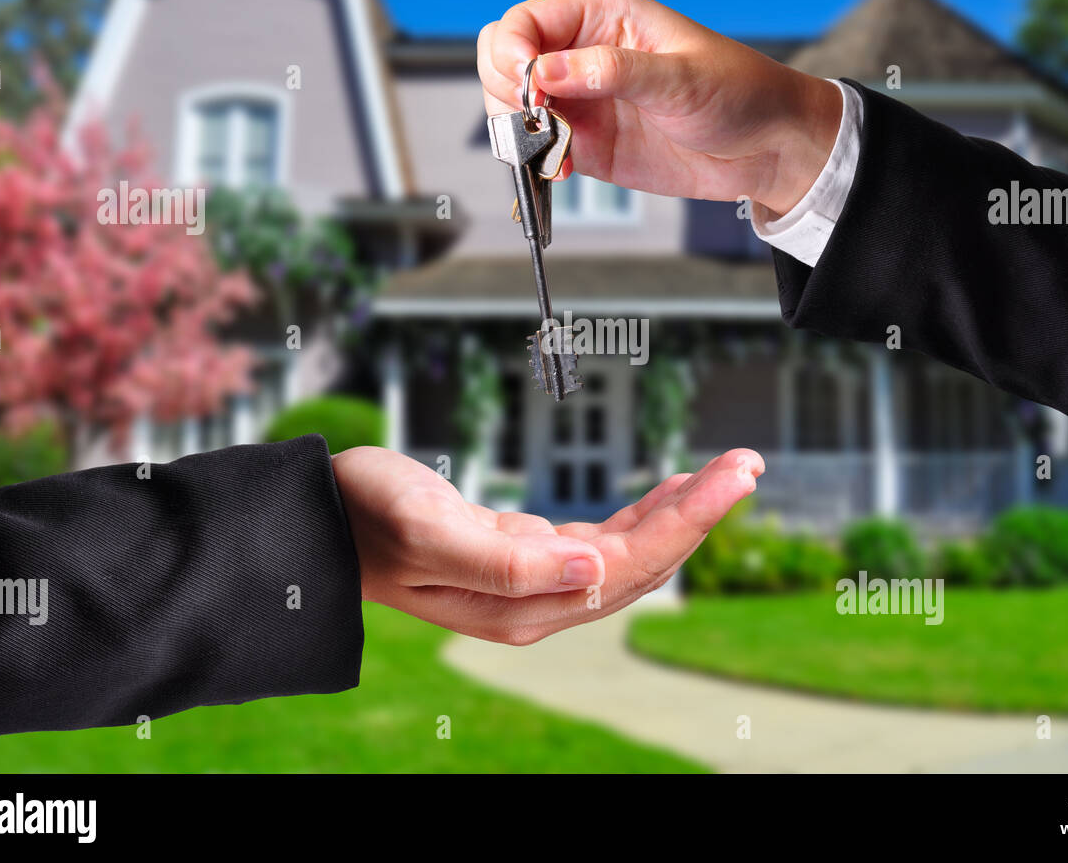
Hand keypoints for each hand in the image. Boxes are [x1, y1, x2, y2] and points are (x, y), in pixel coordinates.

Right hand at [332, 446, 763, 644]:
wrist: (321, 520)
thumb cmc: (364, 516)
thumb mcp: (427, 532)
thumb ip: (508, 564)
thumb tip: (596, 567)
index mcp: (522, 603)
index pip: (630, 565)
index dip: (689, 521)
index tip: (733, 476)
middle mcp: (537, 601)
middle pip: (643, 562)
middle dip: (701, 513)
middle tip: (746, 463)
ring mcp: (534, 583)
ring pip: (631, 551)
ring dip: (681, 512)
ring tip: (726, 471)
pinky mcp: (526, 558)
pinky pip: (605, 540)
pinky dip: (643, 514)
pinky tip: (668, 492)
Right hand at [478, 0, 842, 217]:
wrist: (767, 149)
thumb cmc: (739, 92)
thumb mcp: (679, 77)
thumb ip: (611, 71)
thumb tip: (545, 72)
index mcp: (603, 18)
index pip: (527, 21)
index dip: (513, 50)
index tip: (526, 85)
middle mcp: (583, 57)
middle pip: (506, 62)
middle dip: (508, 92)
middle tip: (537, 120)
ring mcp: (582, 103)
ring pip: (514, 110)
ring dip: (518, 132)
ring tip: (554, 149)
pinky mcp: (588, 146)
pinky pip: (539, 151)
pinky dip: (535, 163)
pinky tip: (559, 170)